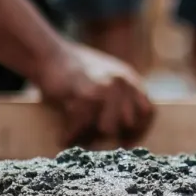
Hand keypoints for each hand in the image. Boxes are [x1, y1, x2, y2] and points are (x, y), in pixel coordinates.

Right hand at [35, 42, 154, 147]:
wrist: (48, 53)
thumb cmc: (73, 69)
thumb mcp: (106, 75)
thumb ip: (120, 95)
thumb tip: (124, 128)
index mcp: (129, 78)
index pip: (148, 111)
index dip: (139, 130)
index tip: (127, 141)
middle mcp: (121, 82)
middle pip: (128, 123)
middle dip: (113, 135)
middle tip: (97, 141)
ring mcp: (105, 88)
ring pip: (107, 128)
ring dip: (91, 137)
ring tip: (79, 138)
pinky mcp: (84, 95)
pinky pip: (81, 126)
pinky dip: (70, 136)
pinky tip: (63, 138)